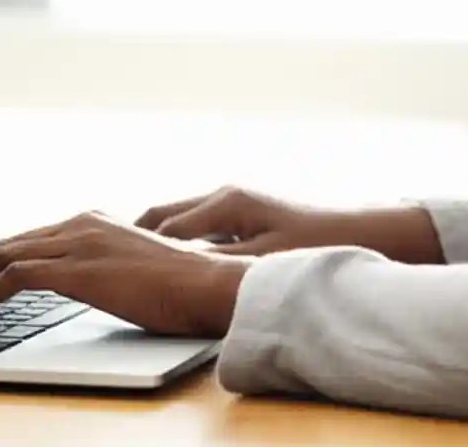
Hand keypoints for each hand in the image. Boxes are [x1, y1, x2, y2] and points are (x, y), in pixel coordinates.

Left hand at [0, 211, 249, 335]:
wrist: (209, 285)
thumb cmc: (185, 286)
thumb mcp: (136, 268)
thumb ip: (107, 267)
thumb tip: (90, 286)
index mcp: (95, 221)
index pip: (31, 237)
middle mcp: (81, 224)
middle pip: (8, 242)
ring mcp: (78, 243)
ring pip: (3, 256)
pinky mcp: (77, 270)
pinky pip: (13, 278)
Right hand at [135, 186, 445, 263]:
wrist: (365, 231)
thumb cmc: (317, 246)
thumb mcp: (263, 263)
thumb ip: (217, 266)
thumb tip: (175, 272)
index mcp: (227, 203)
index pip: (164, 227)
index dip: (134, 247)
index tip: (105, 264)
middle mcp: (226, 196)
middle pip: (163, 216)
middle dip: (134, 237)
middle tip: (102, 261)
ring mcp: (235, 202)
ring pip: (178, 220)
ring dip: (155, 238)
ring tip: (128, 264)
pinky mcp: (246, 214)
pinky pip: (197, 225)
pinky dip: (178, 240)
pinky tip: (171, 263)